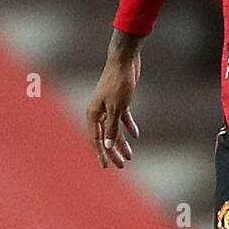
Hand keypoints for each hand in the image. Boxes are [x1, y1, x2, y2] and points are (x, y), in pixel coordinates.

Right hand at [86, 33, 141, 168]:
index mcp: (93, 114)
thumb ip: (111, 127)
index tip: (108, 167)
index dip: (102, 154)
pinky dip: (128, 127)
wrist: (124, 61)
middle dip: (113, 152)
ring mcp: (109, 107)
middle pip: (106, 137)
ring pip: (114, 130)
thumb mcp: (116, 108)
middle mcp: (99, 112)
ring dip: (121, 143)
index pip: (97, 140)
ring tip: (129, 157)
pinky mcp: (120, 102)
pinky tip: (135, 136)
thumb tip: (108, 147)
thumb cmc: (118, 83)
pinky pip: (123, 119)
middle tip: (122, 166)